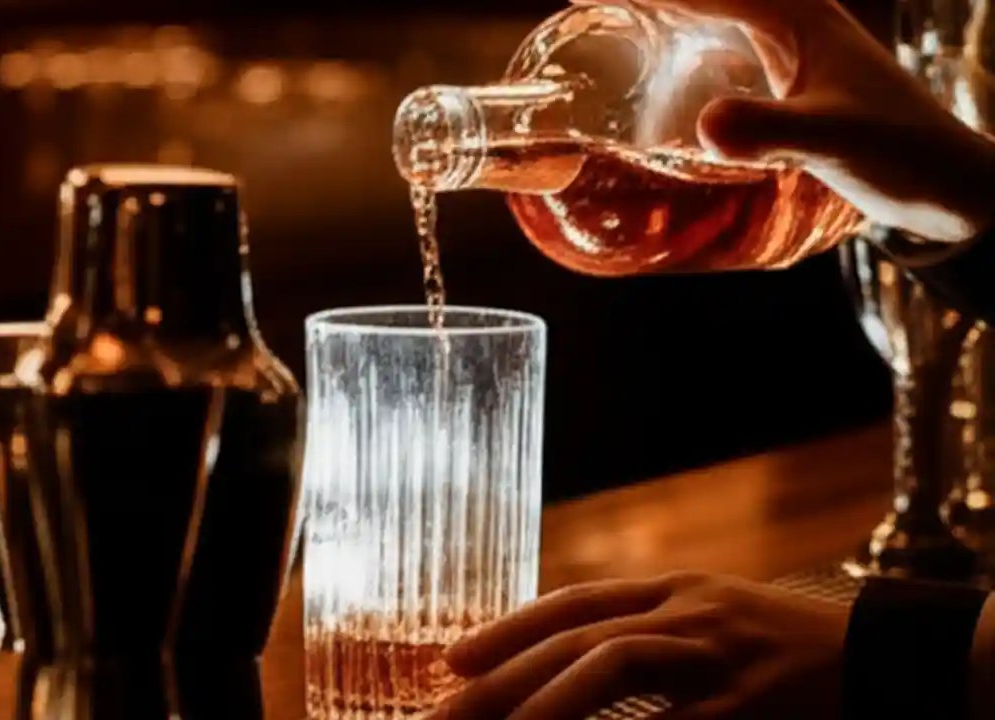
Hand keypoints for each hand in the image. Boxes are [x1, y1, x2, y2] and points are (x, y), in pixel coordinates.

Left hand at [429, 572, 848, 719]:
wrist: (889, 659)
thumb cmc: (787, 649)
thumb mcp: (711, 621)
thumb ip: (645, 631)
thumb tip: (565, 659)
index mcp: (674, 589)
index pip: (571, 602)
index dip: (507, 629)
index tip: (451, 661)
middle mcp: (687, 610)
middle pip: (574, 635)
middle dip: (503, 674)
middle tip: (444, 712)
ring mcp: (718, 654)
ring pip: (612, 663)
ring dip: (544, 700)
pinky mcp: (748, 703)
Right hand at [612, 0, 994, 243]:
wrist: (950, 188)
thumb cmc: (902, 155)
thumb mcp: (833, 140)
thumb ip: (770, 131)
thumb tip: (704, 127)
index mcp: (798, 18)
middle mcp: (791, 24)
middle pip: (705, 0)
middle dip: (649, 5)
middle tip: (588, 12)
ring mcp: (791, 53)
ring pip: (713, 20)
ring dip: (666, 23)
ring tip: (611, 35)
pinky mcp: (790, 84)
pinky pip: (725, 51)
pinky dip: (688, 54)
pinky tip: (664, 83)